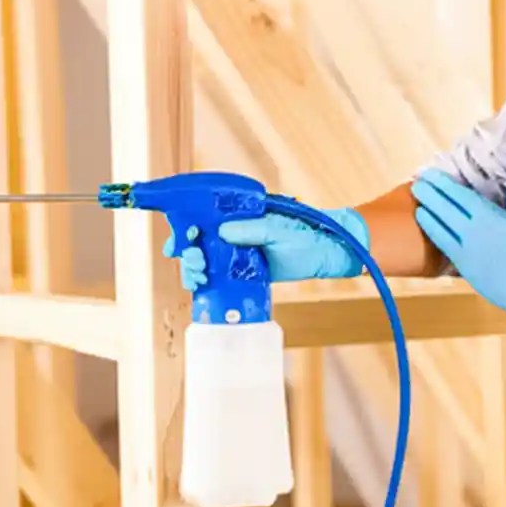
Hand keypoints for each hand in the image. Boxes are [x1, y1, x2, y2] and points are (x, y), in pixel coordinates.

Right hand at [163, 208, 368, 289]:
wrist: (327, 254)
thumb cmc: (306, 234)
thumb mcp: (278, 229)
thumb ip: (252, 230)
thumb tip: (222, 232)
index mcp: (238, 216)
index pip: (204, 218)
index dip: (185, 228)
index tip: (178, 242)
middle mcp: (234, 234)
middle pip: (199, 243)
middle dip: (189, 254)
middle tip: (196, 264)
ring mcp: (238, 255)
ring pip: (206, 262)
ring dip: (195, 270)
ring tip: (199, 278)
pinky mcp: (246, 274)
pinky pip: (221, 280)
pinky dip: (209, 285)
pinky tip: (203, 290)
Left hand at [411, 169, 505, 334]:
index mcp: (490, 217)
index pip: (459, 196)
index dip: (443, 184)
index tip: (431, 175)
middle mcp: (472, 233)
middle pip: (444, 209)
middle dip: (429, 195)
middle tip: (416, 183)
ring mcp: (466, 252)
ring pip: (440, 229)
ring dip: (427, 215)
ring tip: (416, 205)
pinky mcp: (465, 270)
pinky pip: (445, 249)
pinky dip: (435, 236)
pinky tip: (429, 231)